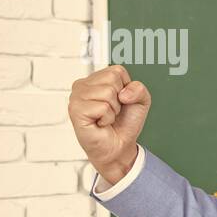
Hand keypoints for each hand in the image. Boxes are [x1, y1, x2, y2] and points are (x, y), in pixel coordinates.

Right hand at [68, 65, 150, 185]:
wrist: (119, 146)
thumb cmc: (124, 123)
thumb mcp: (141, 102)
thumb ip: (139, 89)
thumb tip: (124, 93)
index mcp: (95, 80)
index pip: (117, 71)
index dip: (126, 89)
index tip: (120, 102)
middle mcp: (82, 85)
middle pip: (112, 79)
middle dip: (119, 99)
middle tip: (112, 112)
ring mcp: (76, 97)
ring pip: (108, 92)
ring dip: (113, 109)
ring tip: (106, 117)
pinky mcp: (75, 110)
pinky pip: (102, 107)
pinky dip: (107, 118)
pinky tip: (100, 123)